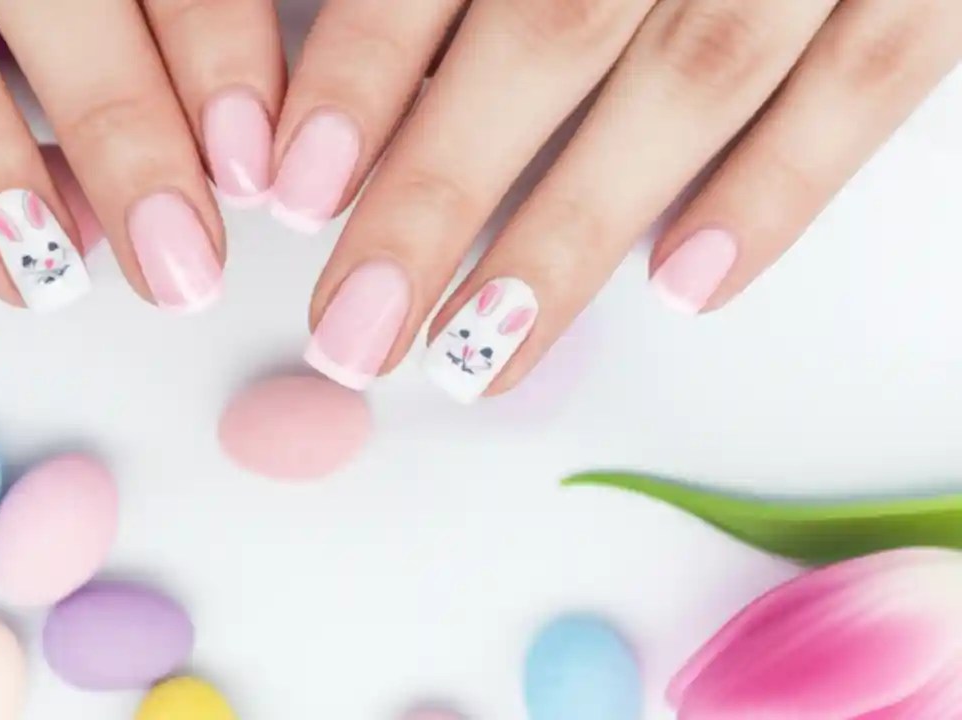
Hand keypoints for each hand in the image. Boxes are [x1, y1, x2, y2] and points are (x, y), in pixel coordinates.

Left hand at [276, 0, 960, 401]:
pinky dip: (782, 186)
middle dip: (441, 192)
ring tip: (482, 351)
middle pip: (553, 28)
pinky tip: (686, 288)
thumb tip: (337, 103)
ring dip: (577, 227)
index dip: (368, 66)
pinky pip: (877, 69)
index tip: (298, 189)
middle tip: (356, 328)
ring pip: (699, 71)